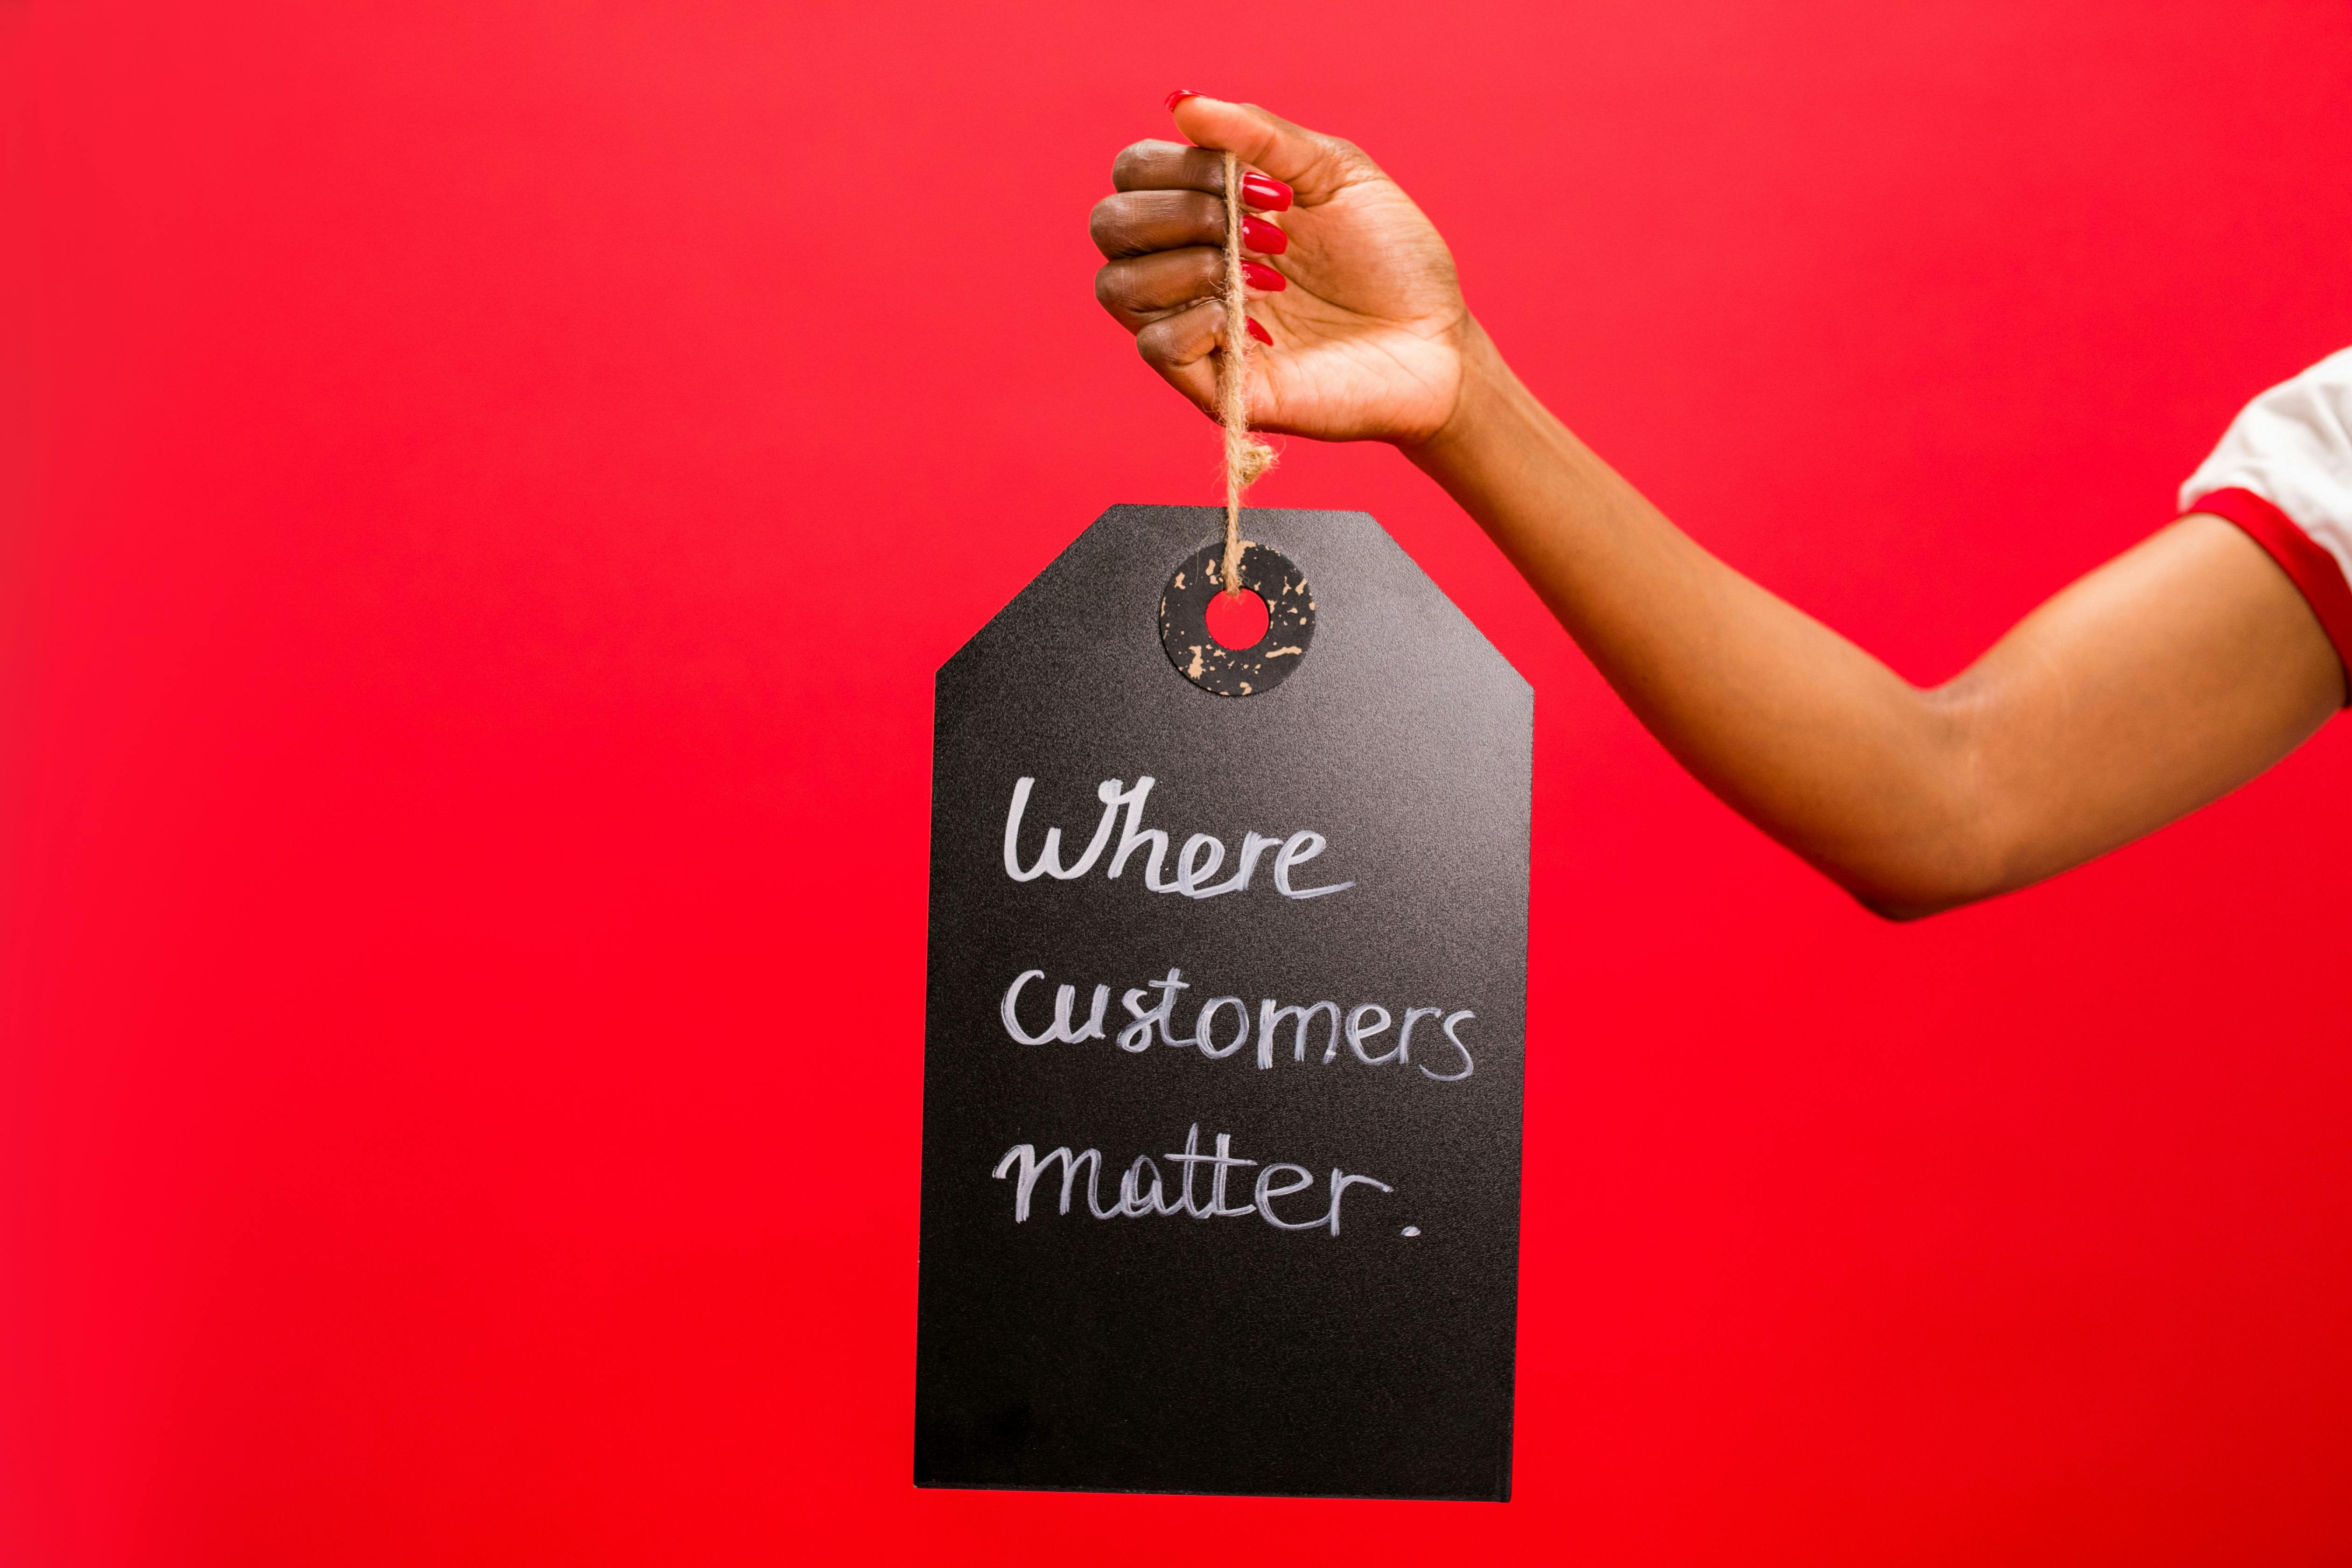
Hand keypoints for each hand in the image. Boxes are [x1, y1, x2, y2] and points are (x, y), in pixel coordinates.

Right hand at [1090, 95, 1474, 446]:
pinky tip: (1258, 319)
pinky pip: (1154, 347)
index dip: (1179, 165)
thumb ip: (1261, 135)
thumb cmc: (1391, 258)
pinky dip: (1195, 321)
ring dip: (1187, 263)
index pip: (1134, 173)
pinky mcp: (1214, 385)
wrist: (1437, 340)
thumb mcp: (1335, 171)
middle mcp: (1189, 267)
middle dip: (1176, 211)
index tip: (1264, 185)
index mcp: (1209, 210)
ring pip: (1117, 287)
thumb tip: (1183, 103)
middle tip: (1256, 229)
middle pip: (1109, 224)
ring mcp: (1196, 329)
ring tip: (1265, 273)